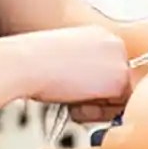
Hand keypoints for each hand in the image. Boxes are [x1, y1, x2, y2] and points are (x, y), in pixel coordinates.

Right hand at [18, 26, 132, 108]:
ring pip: (119, 97)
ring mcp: (119, 60)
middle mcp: (113, 43)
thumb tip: (97, 95)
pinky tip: (76, 102)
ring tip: (72, 99)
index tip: (76, 90)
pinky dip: (97, 113)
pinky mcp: (120, 79)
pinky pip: (117, 108)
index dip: (94, 88)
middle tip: (75, 99)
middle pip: (119, 82)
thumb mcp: (67, 61)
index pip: (110, 70)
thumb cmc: (36, 63)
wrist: (27, 62)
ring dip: (97, 107)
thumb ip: (87, 73)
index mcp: (100, 36)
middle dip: (99, 98)